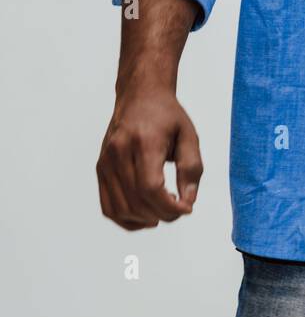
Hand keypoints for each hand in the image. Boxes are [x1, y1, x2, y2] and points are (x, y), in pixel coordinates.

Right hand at [96, 87, 202, 230]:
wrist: (139, 96)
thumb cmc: (167, 116)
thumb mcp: (189, 136)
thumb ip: (191, 169)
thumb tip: (187, 204)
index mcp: (144, 141)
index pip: (150, 187)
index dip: (168, 206)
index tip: (186, 208)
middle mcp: (119, 151)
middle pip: (136, 200)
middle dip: (161, 214)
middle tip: (178, 209)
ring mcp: (105, 162)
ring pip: (121, 208)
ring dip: (145, 219)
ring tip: (163, 211)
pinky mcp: (100, 169)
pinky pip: (108, 207)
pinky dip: (127, 219)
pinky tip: (145, 216)